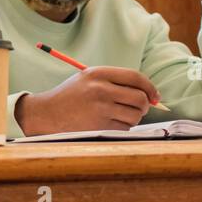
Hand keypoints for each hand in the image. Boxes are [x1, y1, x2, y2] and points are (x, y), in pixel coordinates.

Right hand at [15, 67, 159, 135]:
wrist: (47, 112)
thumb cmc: (72, 95)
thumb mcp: (88, 79)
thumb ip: (116, 82)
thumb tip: (149, 94)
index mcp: (97, 73)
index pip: (135, 77)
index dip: (149, 87)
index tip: (155, 95)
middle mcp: (100, 89)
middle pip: (140, 98)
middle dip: (145, 105)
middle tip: (139, 108)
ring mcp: (100, 108)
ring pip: (135, 115)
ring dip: (133, 117)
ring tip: (119, 115)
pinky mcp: (100, 126)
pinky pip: (125, 128)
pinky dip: (123, 127)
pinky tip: (109, 123)